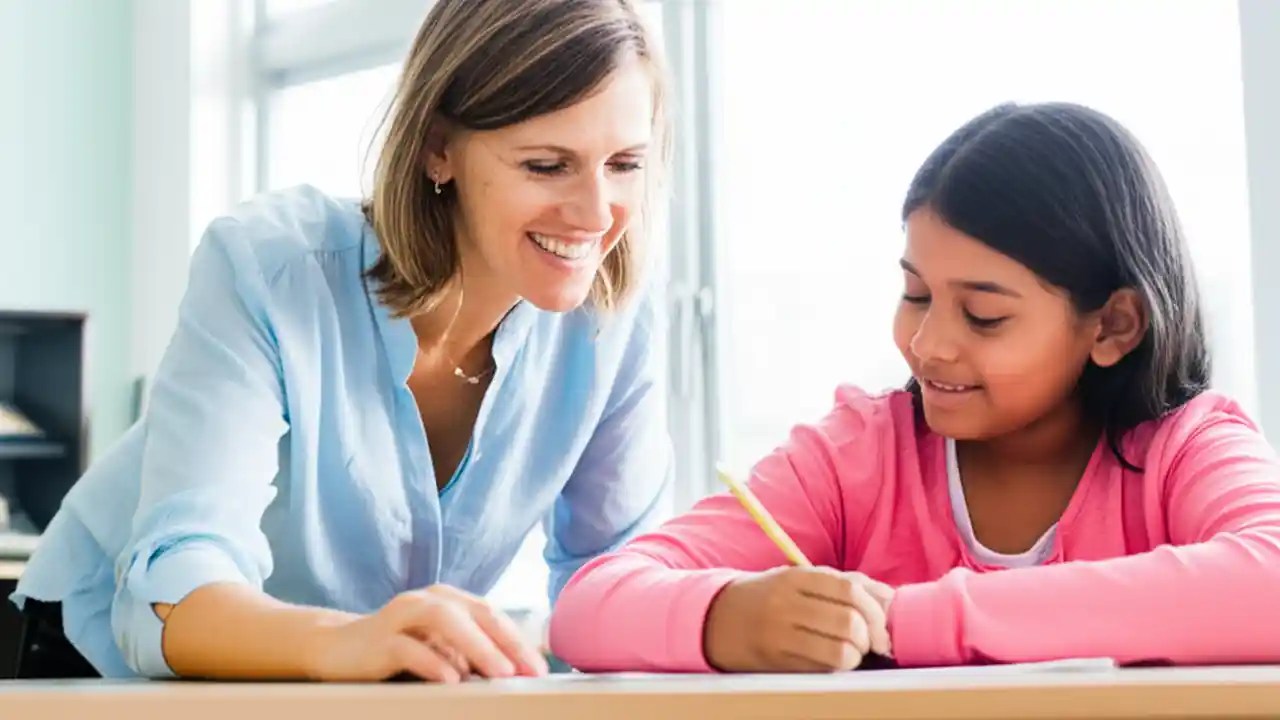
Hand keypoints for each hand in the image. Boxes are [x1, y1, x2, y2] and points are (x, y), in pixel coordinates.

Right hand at [308, 584, 549, 681]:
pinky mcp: (379, 638)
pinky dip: (433, 661)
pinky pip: (409, 647)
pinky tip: (452, 679)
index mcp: (449, 600)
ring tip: (500, 673)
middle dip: (508, 643)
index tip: (540, 668)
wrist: (336, 648)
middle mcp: (428, 599)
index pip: (493, 615)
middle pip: (477, 613)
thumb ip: (470, 654)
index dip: (519, 640)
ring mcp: (402, 614)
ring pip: (446, 621)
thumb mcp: (439, 649)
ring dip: (478, 647)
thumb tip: (514, 672)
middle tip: (530, 671)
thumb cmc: (397, 650)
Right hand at [703, 566, 893, 672]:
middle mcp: (786, 603)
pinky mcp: (776, 660)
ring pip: (840, 649)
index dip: (875, 609)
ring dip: (856, 654)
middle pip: (849, 620)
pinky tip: (832, 659)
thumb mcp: (800, 579)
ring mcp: (779, 633)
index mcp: (795, 576)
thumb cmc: (770, 597)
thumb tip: (891, 599)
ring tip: (851, 651)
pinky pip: (822, 667)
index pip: (849, 589)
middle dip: (870, 636)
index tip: (881, 623)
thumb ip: (844, 584)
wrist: (717, 619)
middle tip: (871, 642)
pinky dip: (838, 666)